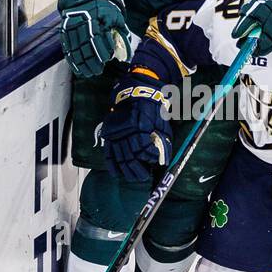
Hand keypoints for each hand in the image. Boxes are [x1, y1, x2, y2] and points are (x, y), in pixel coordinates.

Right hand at [58, 0, 130, 76]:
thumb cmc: (103, 7)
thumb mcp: (115, 14)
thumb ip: (120, 29)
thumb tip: (126, 46)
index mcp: (95, 17)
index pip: (97, 36)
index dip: (101, 49)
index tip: (106, 60)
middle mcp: (81, 22)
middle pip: (85, 44)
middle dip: (91, 60)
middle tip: (97, 71)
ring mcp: (71, 26)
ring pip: (75, 47)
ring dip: (81, 62)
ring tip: (87, 73)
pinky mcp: (65, 30)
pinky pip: (67, 46)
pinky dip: (72, 58)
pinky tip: (77, 68)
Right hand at [102, 69, 171, 183]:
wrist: (137, 94)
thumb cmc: (153, 110)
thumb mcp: (162, 124)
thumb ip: (163, 142)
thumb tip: (162, 161)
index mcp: (141, 127)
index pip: (144, 150)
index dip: (149, 159)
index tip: (154, 164)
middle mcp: (127, 131)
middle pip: (130, 157)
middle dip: (138, 170)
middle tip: (143, 177)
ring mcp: (116, 133)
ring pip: (119, 157)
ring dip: (127, 170)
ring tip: (133, 177)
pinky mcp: (109, 133)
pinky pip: (108, 152)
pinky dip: (112, 164)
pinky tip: (116, 173)